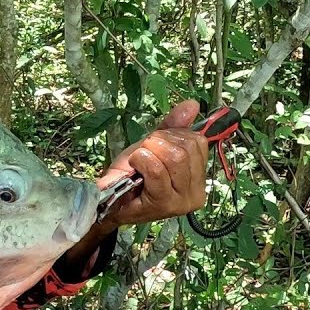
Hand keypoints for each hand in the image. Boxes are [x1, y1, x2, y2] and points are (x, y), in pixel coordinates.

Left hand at [97, 99, 208, 228]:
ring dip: (148, 151)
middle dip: (158, 142)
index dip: (172, 135)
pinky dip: (142, 160)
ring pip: (173, 157)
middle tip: (144, 154)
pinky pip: (157, 169)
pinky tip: (135, 167)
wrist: (110, 198)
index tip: (155, 144)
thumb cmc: (134, 174)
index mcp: (200, 176)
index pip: (198, 141)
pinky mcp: (164, 204)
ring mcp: (182, 201)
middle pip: (185, 149)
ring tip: (139, 161)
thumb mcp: (154, 145)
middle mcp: (197, 192)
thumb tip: (192, 104)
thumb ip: (173, 126)